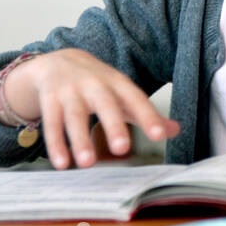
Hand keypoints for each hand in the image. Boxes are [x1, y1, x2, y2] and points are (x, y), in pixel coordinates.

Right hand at [4, 49, 179, 169]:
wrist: (58, 61)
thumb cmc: (96, 84)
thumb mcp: (121, 93)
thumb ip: (144, 113)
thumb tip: (175, 130)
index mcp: (117, 83)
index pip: (135, 98)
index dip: (148, 116)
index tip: (159, 135)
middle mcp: (94, 85)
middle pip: (105, 104)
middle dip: (114, 125)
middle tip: (122, 148)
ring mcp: (70, 91)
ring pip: (75, 116)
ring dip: (80, 139)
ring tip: (87, 163)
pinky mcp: (50, 100)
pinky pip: (52, 123)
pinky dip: (56, 144)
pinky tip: (62, 163)